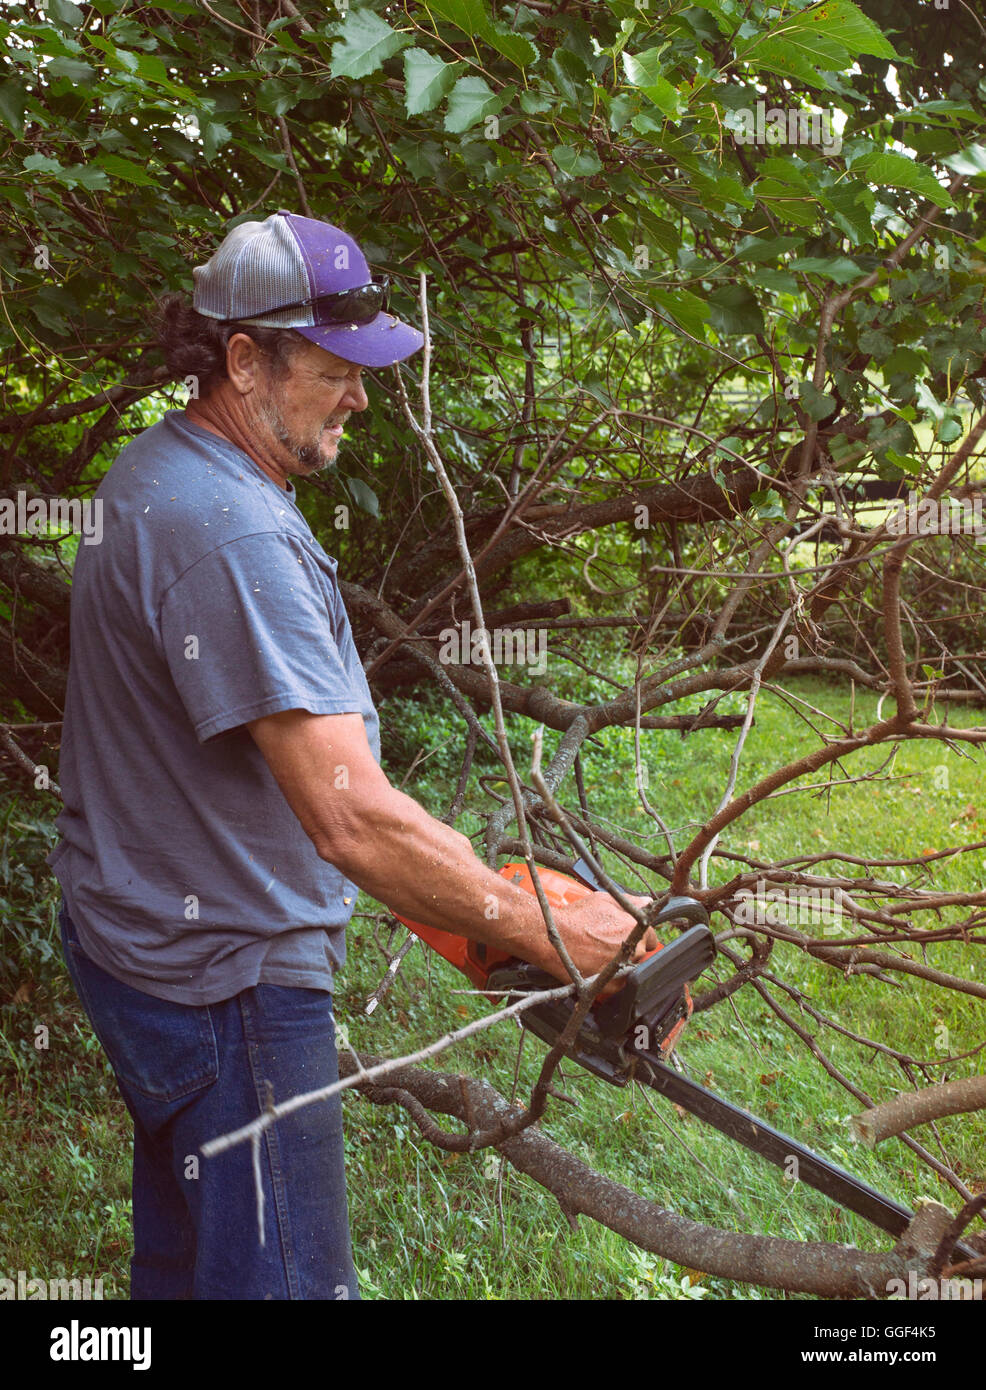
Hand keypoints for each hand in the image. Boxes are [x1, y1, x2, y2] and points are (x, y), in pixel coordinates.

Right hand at [541, 891, 657, 987]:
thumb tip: (647, 902)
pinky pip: (617, 982)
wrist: (554, 936)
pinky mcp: (610, 985)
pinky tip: (596, 964)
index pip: (651, 937)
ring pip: (629, 968)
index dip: (639, 935)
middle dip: (629, 948)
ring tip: (600, 954)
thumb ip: (630, 901)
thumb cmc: (577, 917)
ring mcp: (622, 969)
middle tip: (609, 942)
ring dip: (620, 963)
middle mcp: (634, 951)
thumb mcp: (604, 900)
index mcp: (636, 930)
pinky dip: (610, 976)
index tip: (627, 934)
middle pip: (640, 953)